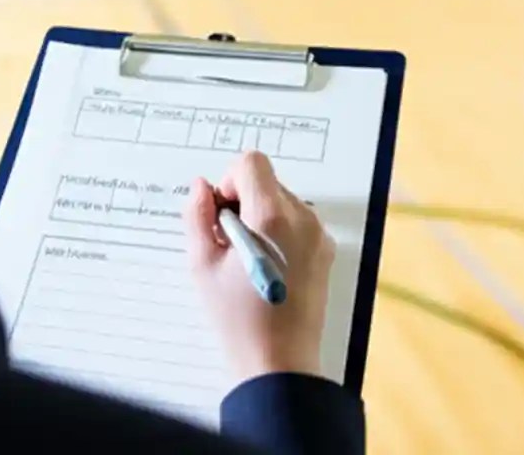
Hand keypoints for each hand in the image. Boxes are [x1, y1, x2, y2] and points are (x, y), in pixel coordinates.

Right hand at [181, 152, 334, 381]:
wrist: (279, 361)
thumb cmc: (236, 318)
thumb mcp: (202, 265)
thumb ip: (197, 217)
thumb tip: (200, 187)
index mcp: (271, 217)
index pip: (252, 163)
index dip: (229, 181)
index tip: (221, 214)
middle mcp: (302, 218)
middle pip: (268, 182)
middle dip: (243, 201)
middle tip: (228, 243)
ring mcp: (318, 234)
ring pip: (283, 201)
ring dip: (260, 217)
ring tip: (246, 260)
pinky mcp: (325, 251)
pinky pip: (298, 223)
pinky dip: (279, 232)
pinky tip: (267, 268)